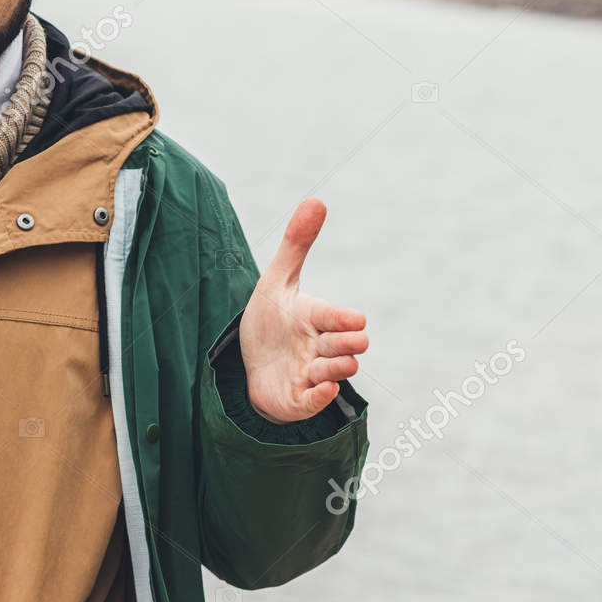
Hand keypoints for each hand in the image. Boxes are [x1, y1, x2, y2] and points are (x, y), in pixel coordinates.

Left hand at [238, 198, 367, 423]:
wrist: (249, 363)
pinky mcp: (299, 398)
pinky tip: (320, 389)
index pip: (340, 317)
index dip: (344, 318)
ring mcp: (311, 373)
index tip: (353, 320)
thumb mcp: (276, 281)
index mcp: (316, 317)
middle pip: (348, 346)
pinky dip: (319, 397)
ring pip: (336, 372)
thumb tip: (316, 200)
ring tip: (330, 366)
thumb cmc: (271, 321)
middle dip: (348, 344)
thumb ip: (296, 244)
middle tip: (345, 341)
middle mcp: (319, 346)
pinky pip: (314, 402)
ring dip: (336, 369)